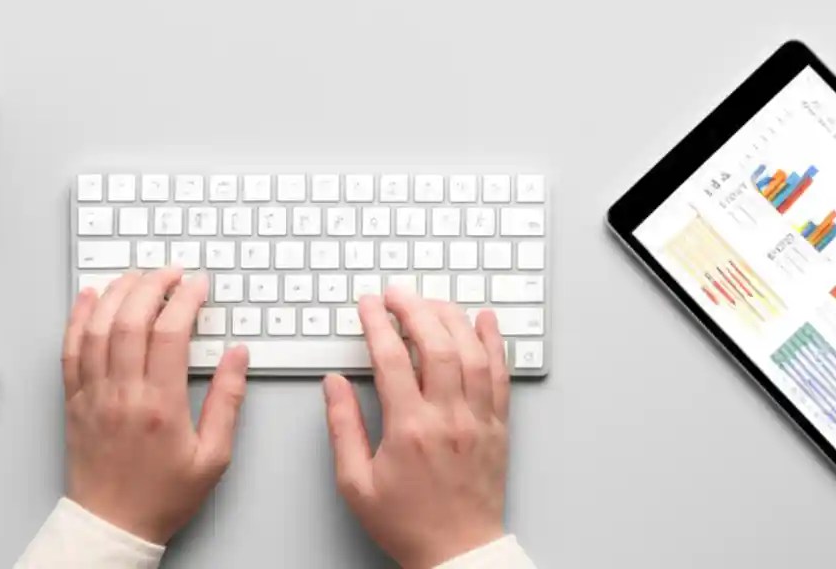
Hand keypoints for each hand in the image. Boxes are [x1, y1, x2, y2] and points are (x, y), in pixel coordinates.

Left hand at [60, 268, 248, 543]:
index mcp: (159, 405)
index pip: (170, 333)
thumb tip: (237, 356)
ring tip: (137, 275)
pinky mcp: (74, 401)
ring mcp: (93, 395)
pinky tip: (91, 298)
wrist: (113, 526)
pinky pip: (70, 349)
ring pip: (98, 328)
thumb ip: (228, 400)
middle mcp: (122, 393)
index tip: (199, 284)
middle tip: (172, 272)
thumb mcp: (214, 456)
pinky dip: (78, 318)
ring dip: (118, 293)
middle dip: (153, 285)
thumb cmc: (162, 496)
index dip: (186, 299)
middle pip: (130, 320)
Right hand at [323, 287, 510, 568]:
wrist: (458, 552)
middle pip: (436, 343)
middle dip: (414, 308)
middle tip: (396, 293)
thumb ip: (343, 427)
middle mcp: (448, 417)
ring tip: (432, 300)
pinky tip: (485, 320)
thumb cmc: (408, 523)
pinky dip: (494, 342)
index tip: (368, 305)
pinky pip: (501, 374)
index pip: (392, 359)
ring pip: (471, 352)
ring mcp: (478, 419)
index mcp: (409, 429)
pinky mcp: (498, 426)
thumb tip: (334, 384)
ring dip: (451, 317)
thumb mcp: (356, 482)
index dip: (377, 323)